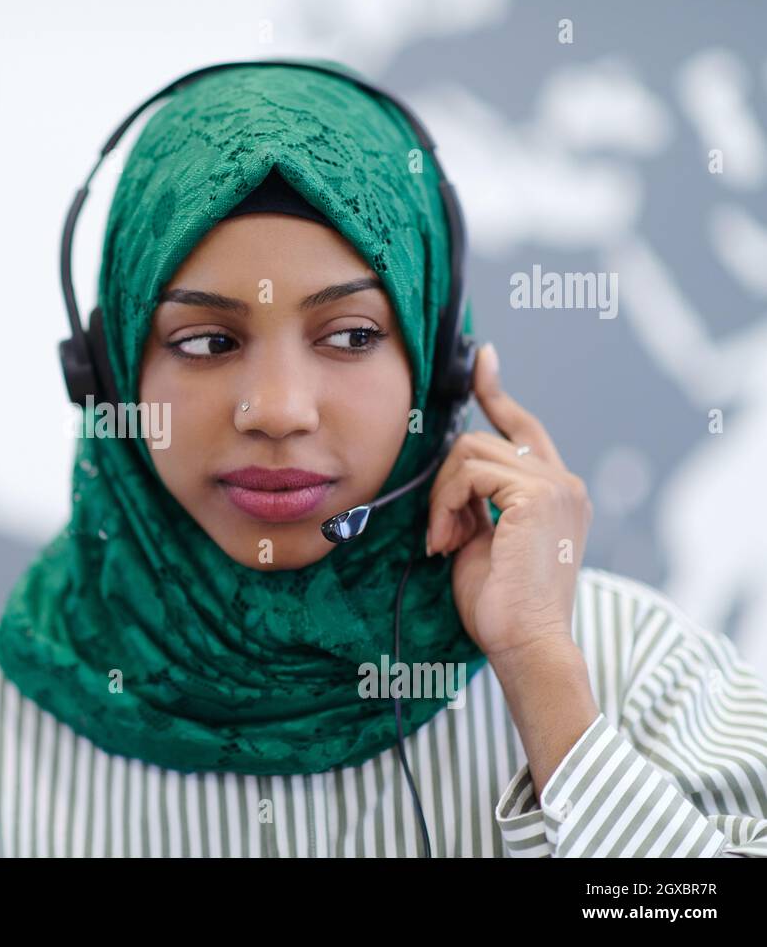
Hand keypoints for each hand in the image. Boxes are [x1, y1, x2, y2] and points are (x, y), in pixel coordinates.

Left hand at [425, 343, 593, 661]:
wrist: (524, 643)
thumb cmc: (500, 603)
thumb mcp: (484, 537)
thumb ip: (479, 499)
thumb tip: (453, 470)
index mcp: (556, 493)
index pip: (523, 428)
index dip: (498, 393)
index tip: (482, 360)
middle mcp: (563, 482)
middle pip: (481, 441)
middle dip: (446, 482)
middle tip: (441, 532)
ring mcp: (555, 485)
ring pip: (469, 453)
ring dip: (443, 497)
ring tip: (444, 540)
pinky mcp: (538, 494)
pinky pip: (469, 472)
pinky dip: (446, 503)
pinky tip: (447, 539)